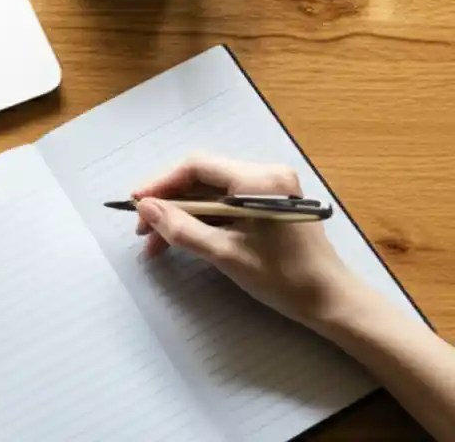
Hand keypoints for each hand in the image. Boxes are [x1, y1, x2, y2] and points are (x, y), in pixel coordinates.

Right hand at [132, 154, 366, 330]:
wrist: (331, 301)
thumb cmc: (283, 278)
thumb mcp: (225, 254)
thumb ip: (181, 228)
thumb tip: (145, 207)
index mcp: (257, 180)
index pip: (196, 166)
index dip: (161, 183)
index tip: (136, 204)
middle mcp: (264, 175)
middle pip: (202, 179)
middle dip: (169, 204)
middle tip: (143, 230)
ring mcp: (268, 189)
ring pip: (210, 194)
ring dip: (182, 215)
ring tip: (156, 242)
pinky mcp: (269, 205)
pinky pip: (225, 205)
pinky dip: (202, 221)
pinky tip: (182, 240)